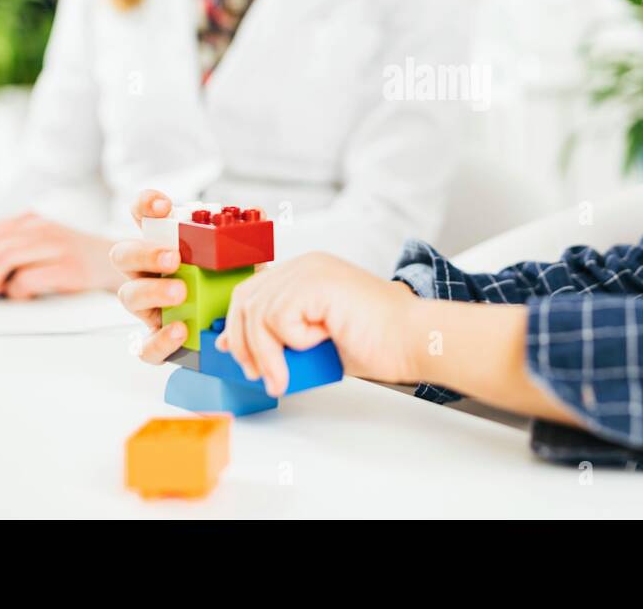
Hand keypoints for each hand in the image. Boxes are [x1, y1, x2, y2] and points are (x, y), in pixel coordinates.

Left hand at [0, 212, 120, 297]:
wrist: (121, 263)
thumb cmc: (72, 262)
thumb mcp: (36, 251)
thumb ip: (3, 257)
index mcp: (26, 222)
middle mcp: (39, 228)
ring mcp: (56, 245)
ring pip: (3, 256)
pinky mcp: (70, 267)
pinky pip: (29, 278)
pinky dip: (16, 291)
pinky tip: (20, 294)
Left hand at [110, 190, 420, 392]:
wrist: (412, 339)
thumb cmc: (377, 342)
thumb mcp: (318, 339)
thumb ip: (285, 338)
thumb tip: (248, 353)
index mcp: (307, 271)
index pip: (253, 290)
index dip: (236, 323)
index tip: (230, 351)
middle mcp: (306, 264)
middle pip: (246, 299)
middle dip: (243, 343)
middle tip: (257, 374)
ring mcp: (311, 270)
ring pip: (259, 314)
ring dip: (267, 354)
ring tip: (283, 378)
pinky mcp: (318, 283)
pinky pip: (279, 318)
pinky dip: (292, 342)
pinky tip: (318, 344)